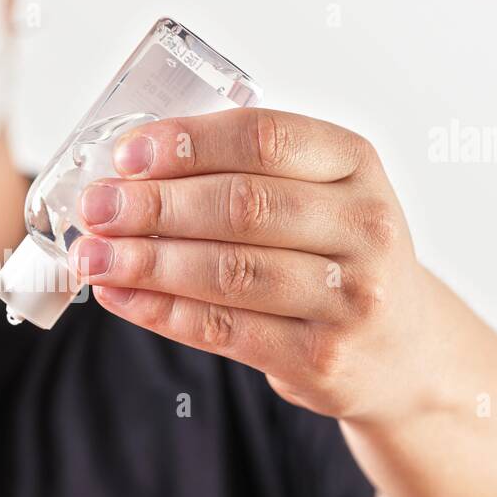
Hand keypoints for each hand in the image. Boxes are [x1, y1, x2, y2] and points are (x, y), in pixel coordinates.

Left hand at [70, 107, 435, 421]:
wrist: (404, 349)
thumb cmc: (338, 258)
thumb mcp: (320, 195)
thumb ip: (242, 175)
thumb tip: (128, 173)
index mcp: (355, 163)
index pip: (263, 138)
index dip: (187, 143)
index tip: (126, 154)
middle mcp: (364, 226)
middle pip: (241, 206)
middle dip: (154, 205)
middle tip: (95, 207)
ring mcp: (349, 298)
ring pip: (228, 272)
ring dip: (147, 261)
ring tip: (93, 254)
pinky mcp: (321, 357)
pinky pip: (224, 329)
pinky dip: (160, 310)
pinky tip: (119, 295)